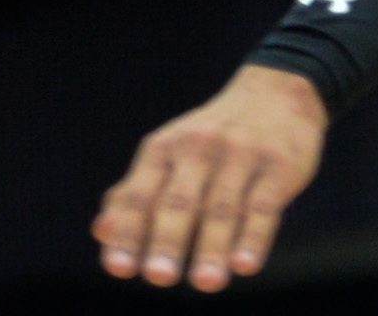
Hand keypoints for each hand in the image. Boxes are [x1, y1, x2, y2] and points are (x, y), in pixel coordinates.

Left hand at [91, 64, 326, 292]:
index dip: (127, 232)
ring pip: (222, 207)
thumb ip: (134, 194)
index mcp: (162, 149)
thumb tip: (100, 233)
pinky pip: (264, 205)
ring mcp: (239, 155)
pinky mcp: (277, 166)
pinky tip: (245, 265)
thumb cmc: (210, 140)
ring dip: (212, 247)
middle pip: (179, 201)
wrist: (274, 94)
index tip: (116, 269)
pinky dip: (253, 236)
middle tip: (157, 277)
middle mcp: (197, 148)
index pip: (139, 195)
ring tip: (205, 283)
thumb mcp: (168, 155)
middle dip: (166, 240)